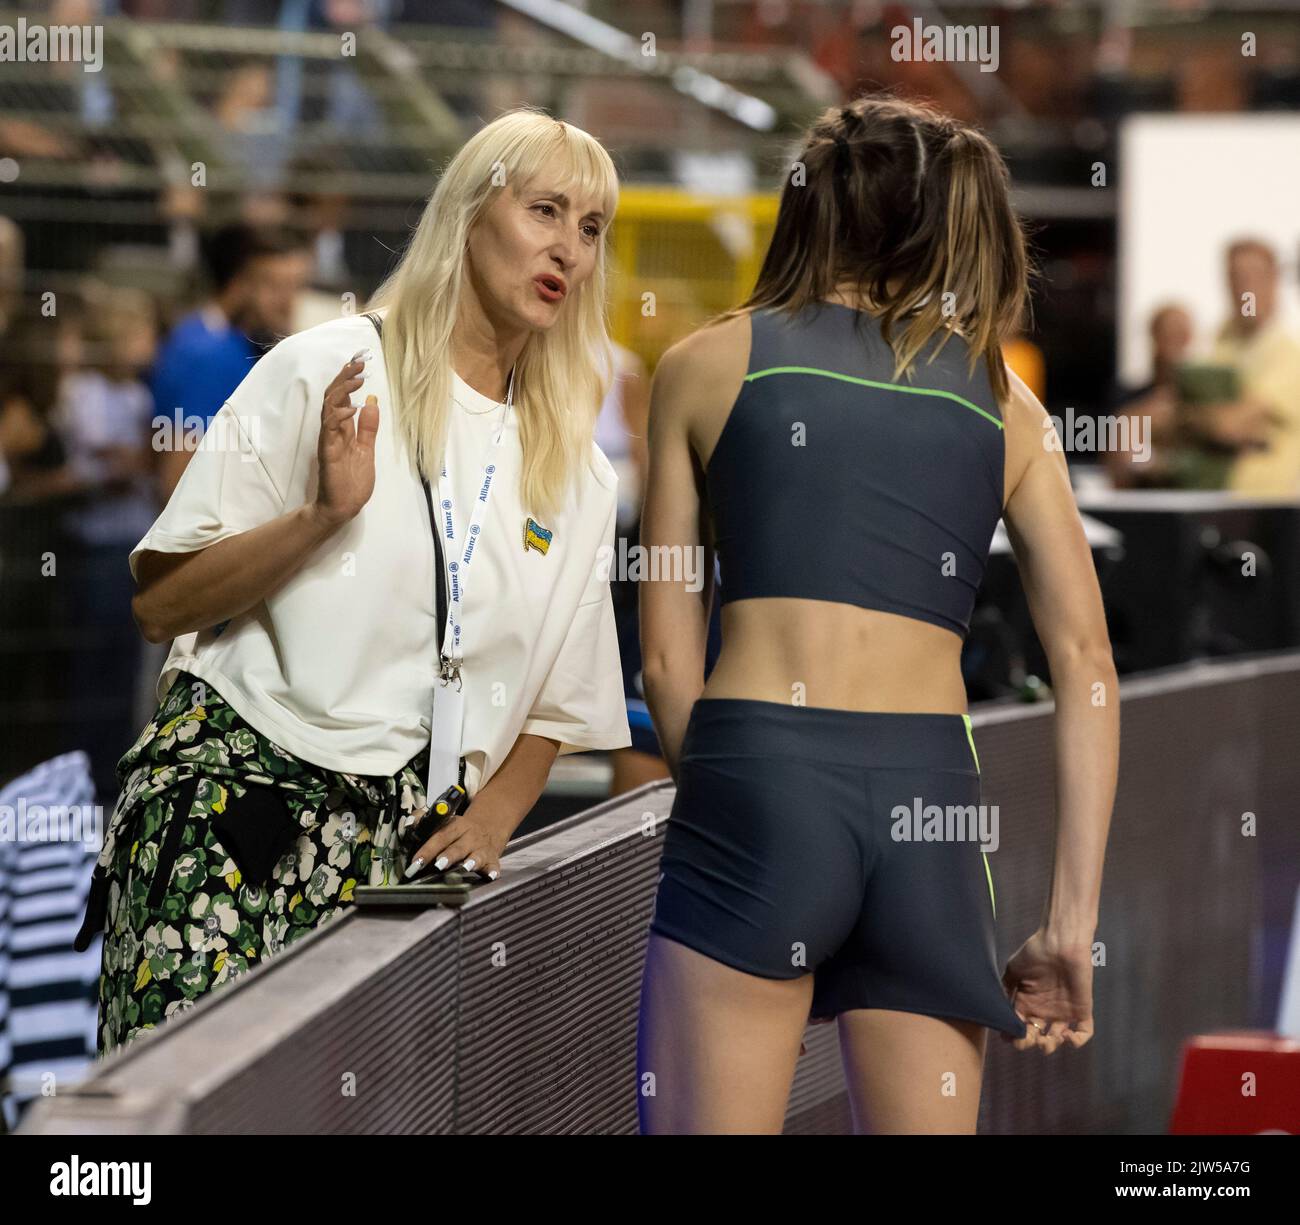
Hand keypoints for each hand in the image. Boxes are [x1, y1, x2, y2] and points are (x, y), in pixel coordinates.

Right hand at [315, 350, 378, 527]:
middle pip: (334, 396)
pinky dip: (338, 416)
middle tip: (357, 361)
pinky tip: (350, 407)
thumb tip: (372, 400)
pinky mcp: (327, 452)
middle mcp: (332, 430)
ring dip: (343, 391)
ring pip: (330, 407)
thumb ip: (368, 427)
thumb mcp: (366, 449)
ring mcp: (328, 440)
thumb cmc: (351, 481)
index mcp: (342, 429)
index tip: (360, 361)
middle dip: (345, 377)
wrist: (343, 507)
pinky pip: (329, 429)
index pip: (343, 397)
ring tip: (357, 378)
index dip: (349, 378)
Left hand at [403, 798, 512, 880]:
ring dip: (471, 861)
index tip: (416, 862)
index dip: (427, 849)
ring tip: (465, 867)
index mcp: (455, 826)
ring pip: (476, 855)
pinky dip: (493, 871)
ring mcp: (481, 848)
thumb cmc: (460, 830)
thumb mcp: (444, 821)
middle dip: (448, 856)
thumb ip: (424, 820)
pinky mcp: (492, 859)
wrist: (489, 827)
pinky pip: (494, 865)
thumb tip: (408, 823)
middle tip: (438, 865)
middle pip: (457, 846)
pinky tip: (491, 876)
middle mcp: (469, 837)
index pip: (439, 837)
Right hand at [1000, 927, 1094, 1053]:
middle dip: (1031, 1043)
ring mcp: (1063, 1011)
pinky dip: (1077, 1042)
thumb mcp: (1013, 969)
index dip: (1015, 1036)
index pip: (1020, 1027)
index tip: (1009, 1036)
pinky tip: (1066, 1035)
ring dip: (1050, 1046)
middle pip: (1036, 1037)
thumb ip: (1005, 990)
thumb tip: (998, 1012)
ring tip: (1046, 1040)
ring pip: (1057, 1040)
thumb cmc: (1035, 952)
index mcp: (1027, 1002)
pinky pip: (1083, 1033)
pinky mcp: (1081, 1010)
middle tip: (1029, 1038)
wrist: (1060, 941)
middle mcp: (1044, 1010)